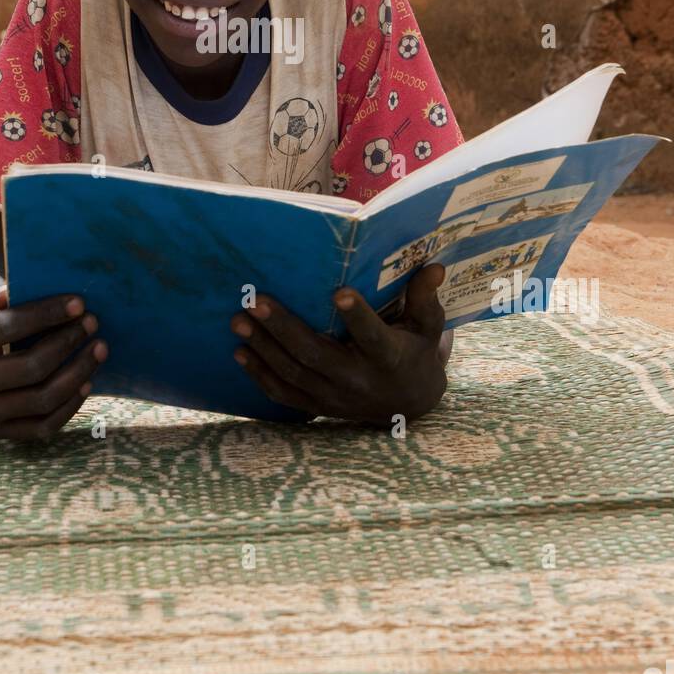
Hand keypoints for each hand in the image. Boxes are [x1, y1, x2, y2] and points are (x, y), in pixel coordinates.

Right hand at [0, 273, 107, 441]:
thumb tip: (5, 294)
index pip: (8, 328)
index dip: (47, 315)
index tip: (79, 303)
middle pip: (31, 368)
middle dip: (67, 342)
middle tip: (92, 322)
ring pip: (42, 400)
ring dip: (78, 373)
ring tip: (100, 348)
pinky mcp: (0, 431)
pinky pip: (43, 427)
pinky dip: (71, 405)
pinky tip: (87, 381)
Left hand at [231, 264, 449, 425]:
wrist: (409, 406)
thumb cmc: (416, 353)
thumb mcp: (428, 328)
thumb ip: (425, 298)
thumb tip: (435, 265)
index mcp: (388, 357)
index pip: (373, 336)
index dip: (358, 317)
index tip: (339, 292)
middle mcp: (358, 380)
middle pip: (316, 355)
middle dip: (283, 328)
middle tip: (255, 301)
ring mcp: (334, 397)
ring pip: (293, 374)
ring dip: (263, 348)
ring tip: (239, 320)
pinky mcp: (319, 407)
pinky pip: (284, 395)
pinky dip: (260, 375)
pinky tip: (240, 352)